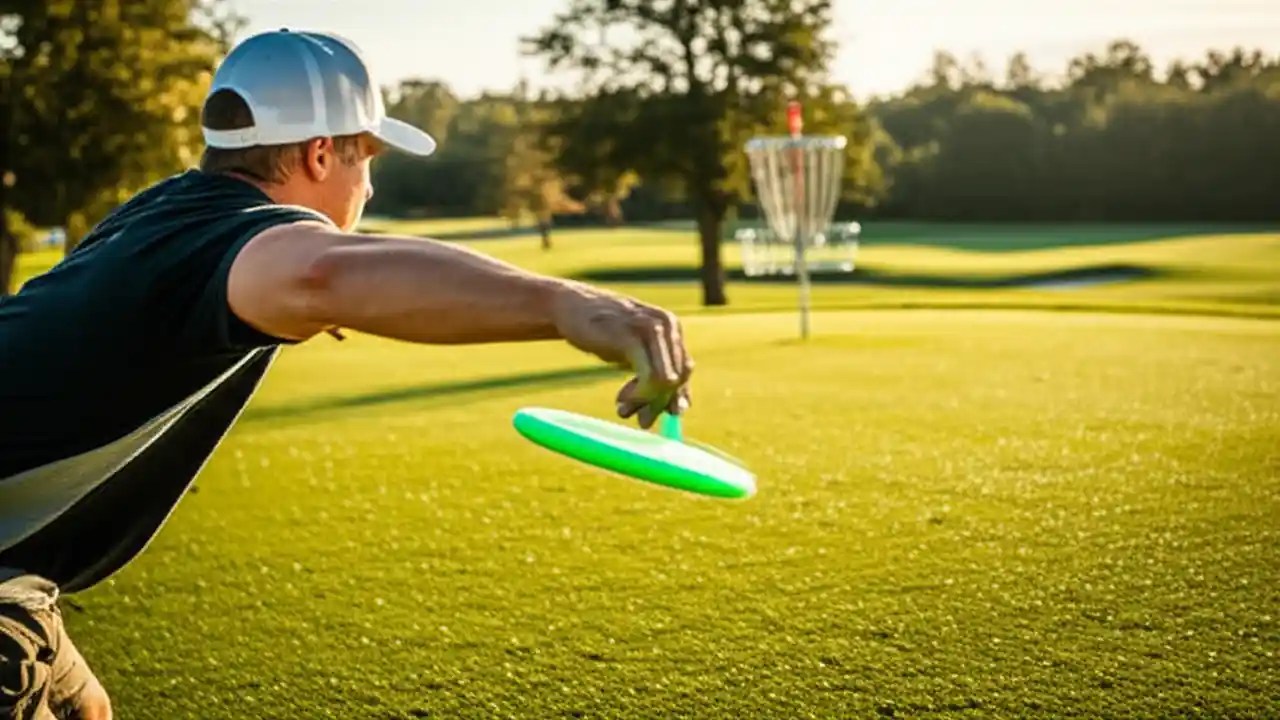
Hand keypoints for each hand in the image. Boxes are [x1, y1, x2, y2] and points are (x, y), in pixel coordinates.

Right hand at [551, 282, 692, 428]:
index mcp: (672, 327)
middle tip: (639, 420)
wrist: (569, 306)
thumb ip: (655, 370)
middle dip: (658, 404)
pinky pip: (650, 379)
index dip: (672, 397)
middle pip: (678, 378)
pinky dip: (639, 397)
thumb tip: (677, 409)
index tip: (654, 413)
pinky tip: (620, 399)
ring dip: (646, 403)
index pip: (685, 370)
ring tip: (623, 410)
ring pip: (666, 382)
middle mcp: (668, 325)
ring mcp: (651, 329)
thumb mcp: (633, 350)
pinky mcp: (633, 338)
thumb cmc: (601, 331)